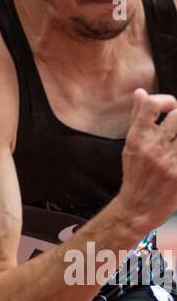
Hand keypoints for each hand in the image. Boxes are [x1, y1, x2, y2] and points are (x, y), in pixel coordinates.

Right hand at [120, 89, 176, 234]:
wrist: (138, 209)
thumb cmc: (135, 176)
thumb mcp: (131, 146)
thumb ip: (137, 117)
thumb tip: (140, 92)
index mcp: (138, 139)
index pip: (152, 105)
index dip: (167, 101)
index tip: (170, 109)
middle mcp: (153, 149)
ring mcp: (169, 162)